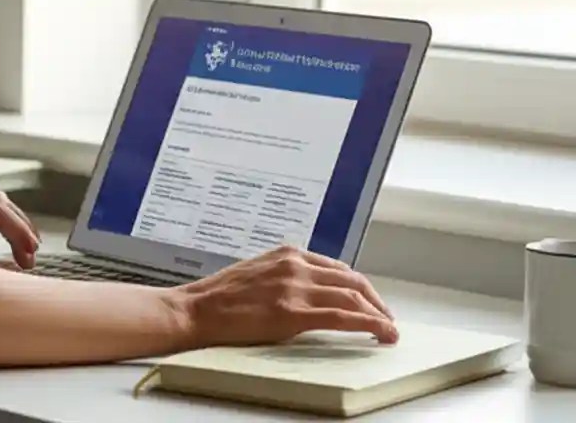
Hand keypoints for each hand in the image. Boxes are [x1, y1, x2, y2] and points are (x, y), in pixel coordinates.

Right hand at [173, 245, 397, 347]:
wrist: (196, 309)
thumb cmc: (219, 296)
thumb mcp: (258, 272)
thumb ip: (286, 276)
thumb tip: (309, 292)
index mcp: (288, 253)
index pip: (338, 268)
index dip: (360, 287)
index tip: (369, 301)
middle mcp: (296, 265)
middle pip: (353, 280)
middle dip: (376, 300)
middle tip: (386, 318)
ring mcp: (296, 288)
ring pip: (354, 297)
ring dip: (378, 314)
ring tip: (388, 329)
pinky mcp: (294, 313)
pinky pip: (344, 317)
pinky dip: (370, 325)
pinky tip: (381, 333)